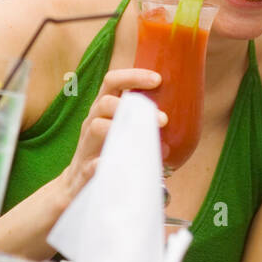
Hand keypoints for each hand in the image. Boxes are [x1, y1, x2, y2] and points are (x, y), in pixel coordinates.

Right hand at [57, 68, 165, 206]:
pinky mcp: (84, 170)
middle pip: (106, 101)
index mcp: (103, 109)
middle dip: (136, 106)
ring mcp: (87, 146)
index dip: (133, 76)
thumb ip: (145, 124)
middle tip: (163, 120)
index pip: (113, 82)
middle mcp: (92, 122)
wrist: (76, 185)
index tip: (157, 78)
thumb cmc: (108, 152)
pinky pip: (94, 164)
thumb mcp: (123, 131)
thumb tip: (184, 126)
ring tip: (148, 140)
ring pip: (97, 126)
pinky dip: (108, 163)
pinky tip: (124, 165)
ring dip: (124, 130)